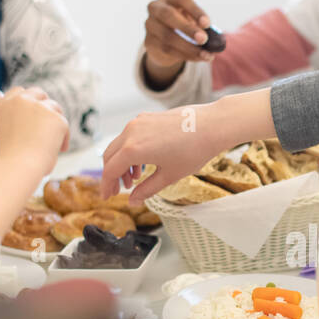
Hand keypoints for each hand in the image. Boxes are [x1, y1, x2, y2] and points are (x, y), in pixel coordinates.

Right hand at [0, 87, 68, 174]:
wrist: (18, 167)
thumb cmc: (11, 160)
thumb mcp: (9, 134)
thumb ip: (20, 122)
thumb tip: (39, 124)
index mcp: (5, 104)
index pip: (19, 91)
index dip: (29, 100)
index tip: (34, 112)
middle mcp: (20, 101)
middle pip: (39, 93)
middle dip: (46, 105)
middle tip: (51, 122)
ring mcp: (39, 106)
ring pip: (54, 108)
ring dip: (56, 123)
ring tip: (54, 144)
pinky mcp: (56, 117)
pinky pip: (65, 125)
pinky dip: (64, 137)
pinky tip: (59, 150)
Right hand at [102, 105, 225, 202]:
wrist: (212, 125)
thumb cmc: (193, 151)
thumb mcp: (169, 176)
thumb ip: (146, 190)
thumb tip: (133, 201)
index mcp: (133, 149)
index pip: (110, 170)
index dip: (106, 186)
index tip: (107, 197)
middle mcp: (131, 132)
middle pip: (110, 156)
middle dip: (112, 175)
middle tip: (118, 191)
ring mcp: (138, 122)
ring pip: (119, 145)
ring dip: (122, 163)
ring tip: (134, 179)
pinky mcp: (146, 117)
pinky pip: (130, 136)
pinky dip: (130, 151)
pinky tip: (143, 163)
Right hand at [142, 0, 214, 86]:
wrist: (166, 41)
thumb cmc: (185, 25)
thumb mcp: (194, 21)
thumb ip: (203, 27)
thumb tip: (216, 40)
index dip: (195, 10)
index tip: (207, 24)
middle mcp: (156, 7)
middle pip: (169, 15)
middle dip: (188, 29)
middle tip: (204, 39)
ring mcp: (149, 24)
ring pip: (167, 36)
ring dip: (189, 47)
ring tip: (206, 54)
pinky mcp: (148, 41)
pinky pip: (167, 50)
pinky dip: (185, 55)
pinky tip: (198, 57)